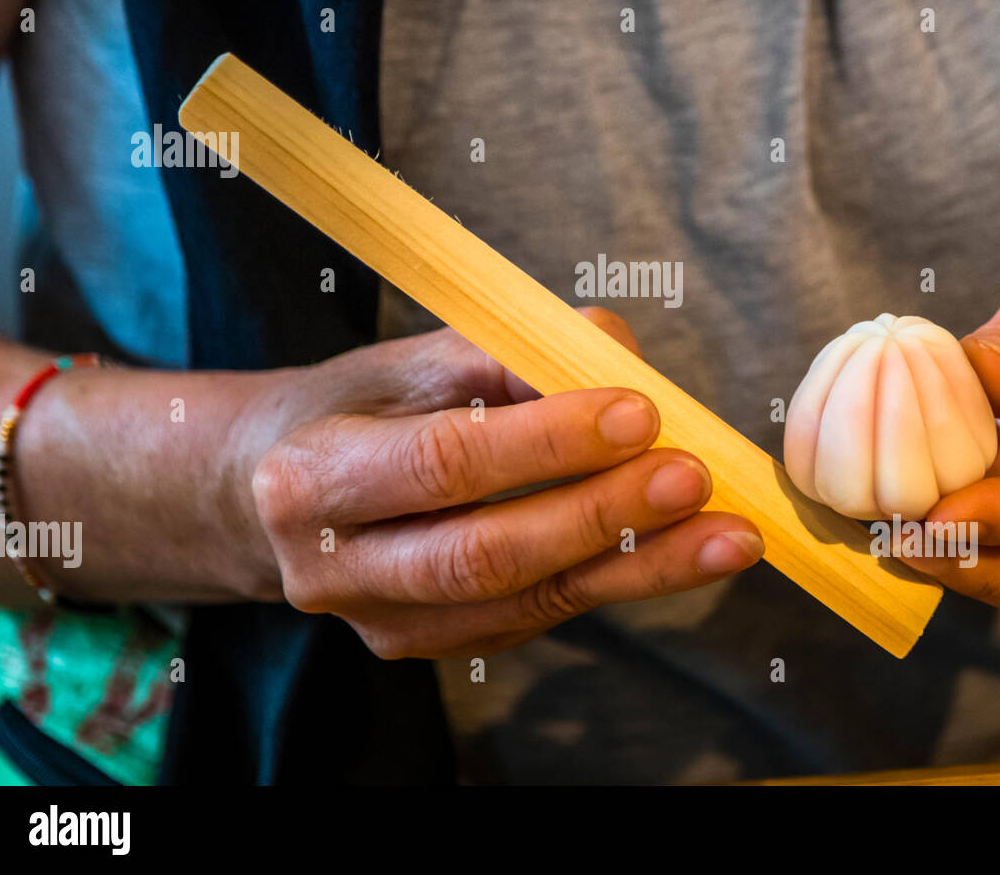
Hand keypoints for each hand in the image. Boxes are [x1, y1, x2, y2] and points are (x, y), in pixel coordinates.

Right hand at [238, 308, 763, 657]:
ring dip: (636, 567)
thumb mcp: (410, 361)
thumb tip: (615, 356)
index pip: (443, 465)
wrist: (274, 497)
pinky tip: (686, 553)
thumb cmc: (354, 410)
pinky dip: (618, 581)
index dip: (545, 443)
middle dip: (600, 516)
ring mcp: (384, 623)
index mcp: (312, 478)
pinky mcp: (434, 645)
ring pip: (524, 601)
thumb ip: (507, 354)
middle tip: (691, 475)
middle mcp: (336, 569)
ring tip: (726, 532)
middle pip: (484, 555)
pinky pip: (538, 615)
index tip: (638, 411)